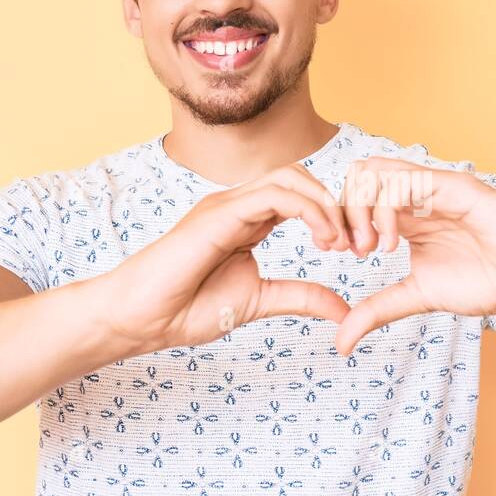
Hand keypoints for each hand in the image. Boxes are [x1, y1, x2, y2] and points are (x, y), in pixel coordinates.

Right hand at [102, 163, 354, 354]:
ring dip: (326, 204)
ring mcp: (228, 204)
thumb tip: (344, 309)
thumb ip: (302, 297)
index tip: (352, 248)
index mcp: (248, 220)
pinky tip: (323, 239)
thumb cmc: (186, 308)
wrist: (141, 319)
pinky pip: (275, 195)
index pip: (300, 195)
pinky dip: (308, 210)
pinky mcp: (220, 213)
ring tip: (340, 241)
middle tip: (355, 242)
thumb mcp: (261, 301)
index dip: (332, 214)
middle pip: (300, 176)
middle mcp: (239, 205)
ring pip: (291, 176)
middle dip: (335, 202)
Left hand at [332, 157, 495, 355]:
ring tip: (371, 248)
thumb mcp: (416, 296)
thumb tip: (340, 341)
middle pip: (358, 175)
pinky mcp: (458, 188)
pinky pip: (411, 179)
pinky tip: (393, 243)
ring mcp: (437, 187)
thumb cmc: (485, 282)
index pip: (354, 194)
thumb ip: (377, 310)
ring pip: (377, 170)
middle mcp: (417, 194)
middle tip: (351, 250)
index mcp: (405, 213)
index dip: (336, 218)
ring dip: (361, 208)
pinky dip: (388, 208)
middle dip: (342, 211)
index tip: (336, 252)